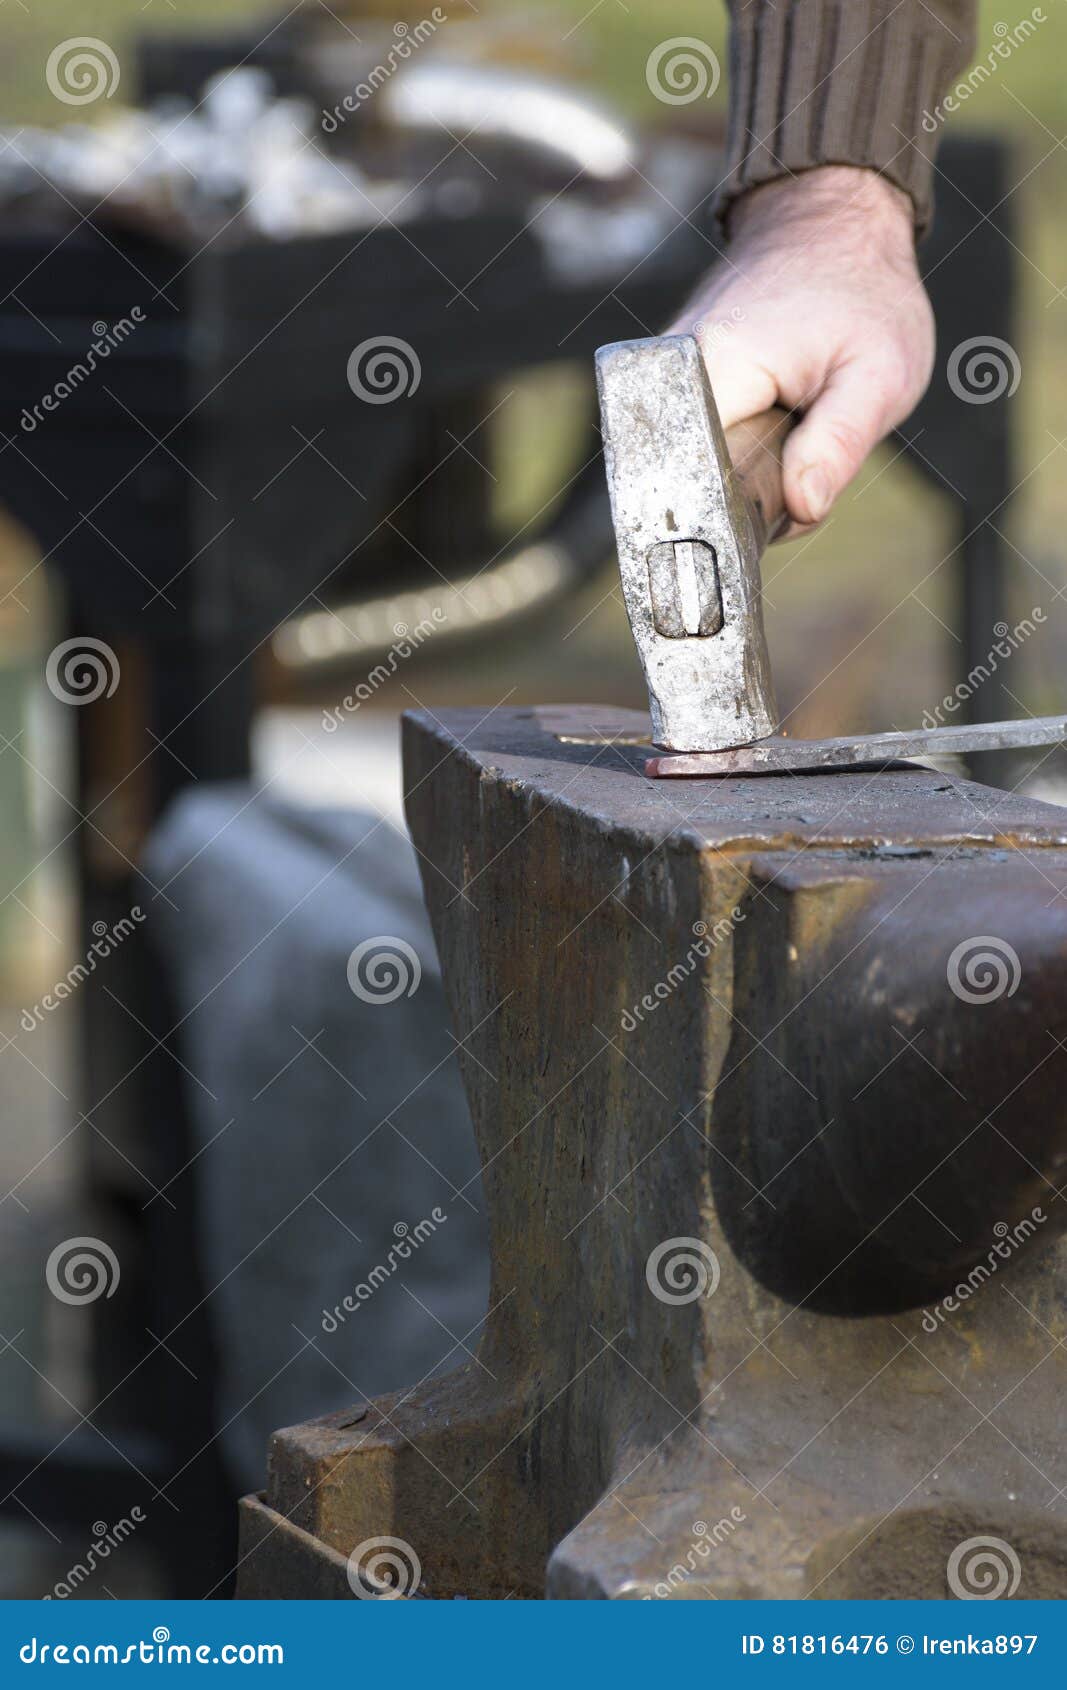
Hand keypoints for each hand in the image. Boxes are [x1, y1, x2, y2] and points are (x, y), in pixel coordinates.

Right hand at [671, 166, 934, 528]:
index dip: (738, 509)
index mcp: (716, 368)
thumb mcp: (878, 375)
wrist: (830, 221)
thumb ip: (837, 446)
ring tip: (788, 430)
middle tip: (802, 457)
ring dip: (744, 471)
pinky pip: (697, 440)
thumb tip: (802, 508)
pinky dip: (737, 449)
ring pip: (694, 463)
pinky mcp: (674, 380)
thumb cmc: (862, 289)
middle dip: (748, 494)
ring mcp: (667, 375)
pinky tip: (769, 422)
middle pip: (691, 477)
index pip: (695, 476)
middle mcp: (671, 371)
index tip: (782, 498)